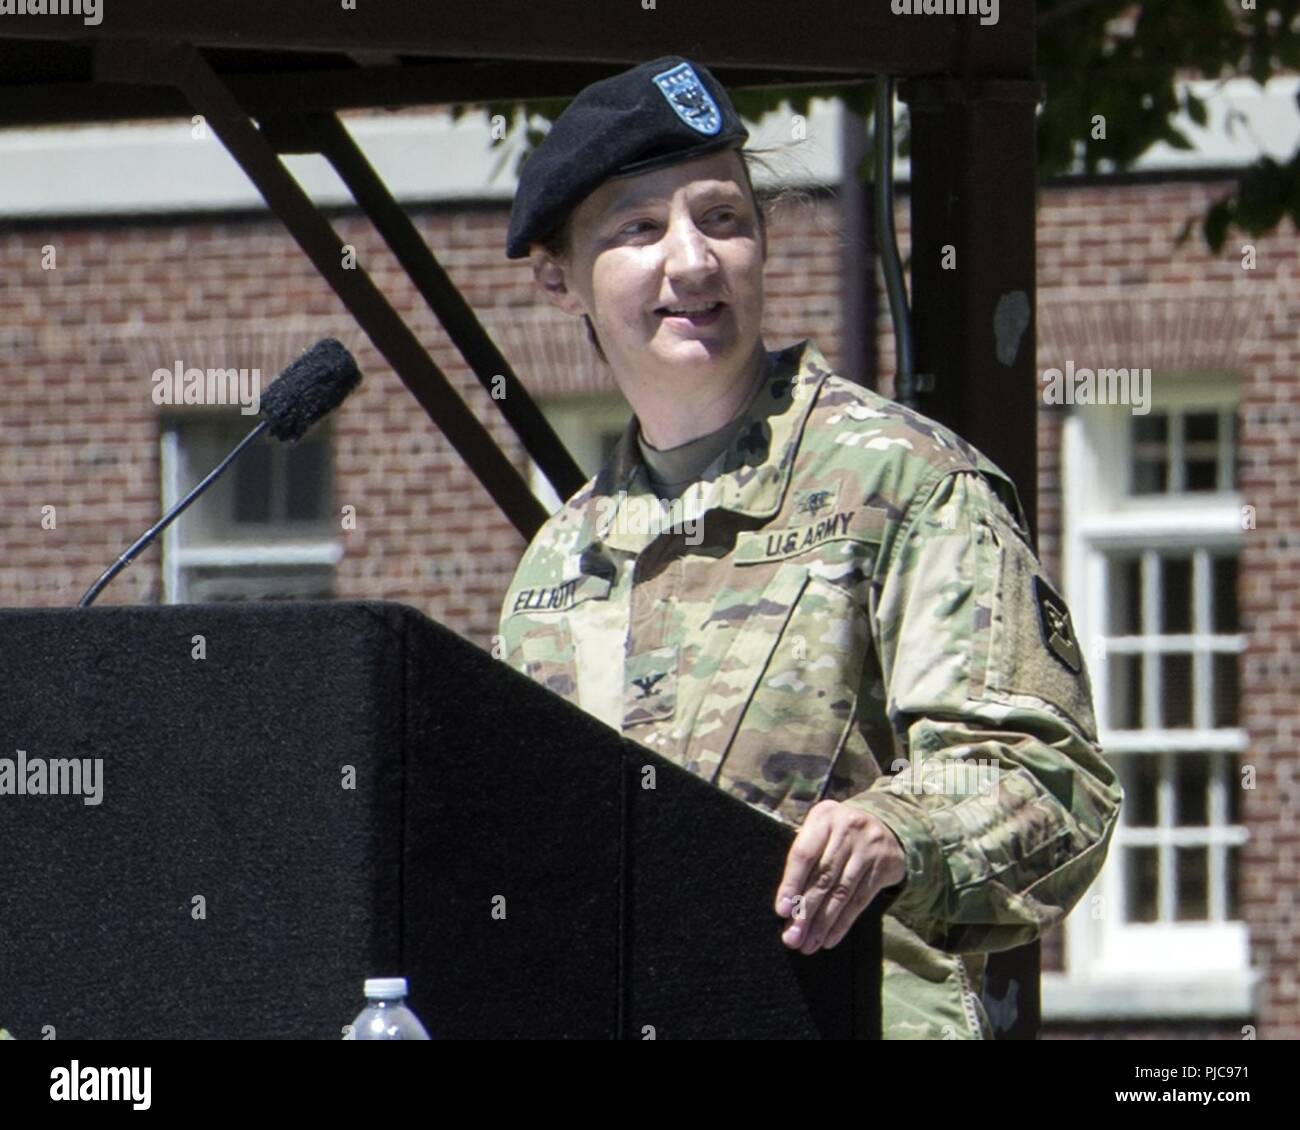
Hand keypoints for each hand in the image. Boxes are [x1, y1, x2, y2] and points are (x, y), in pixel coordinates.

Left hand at [774, 800, 907, 954]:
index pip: (804, 854)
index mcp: (823, 817)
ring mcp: (868, 847)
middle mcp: (847, 828)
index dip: (791, 884)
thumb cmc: (838, 835)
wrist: (886, 826)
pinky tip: (829, 939)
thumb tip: (786, 906)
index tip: (782, 911)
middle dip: (805, 911)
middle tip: (792, 938)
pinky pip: (860, 900)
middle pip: (823, 877)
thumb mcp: (820, 832)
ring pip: (842, 892)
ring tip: (808, 945)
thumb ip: (804, 859)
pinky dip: (843, 923)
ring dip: (823, 923)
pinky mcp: (885, 866)